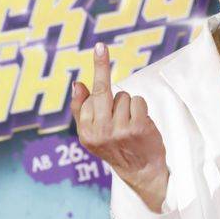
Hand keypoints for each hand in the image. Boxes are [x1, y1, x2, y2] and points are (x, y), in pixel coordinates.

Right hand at [71, 42, 169, 211]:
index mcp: (86, 133)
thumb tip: (77, 84)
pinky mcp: (138, 128)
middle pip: (102, 90)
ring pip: (124, 97)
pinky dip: (141, 108)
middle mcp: (100, 132)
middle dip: (101, 65)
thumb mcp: (93, 135)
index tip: (98, 48)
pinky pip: (138, 101)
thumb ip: (82, 111)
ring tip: (130, 123)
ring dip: (129, 105)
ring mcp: (120, 130)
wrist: (142, 172)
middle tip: (100, 46)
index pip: (88, 97)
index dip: (97, 77)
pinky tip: (140, 123)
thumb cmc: (117, 149)